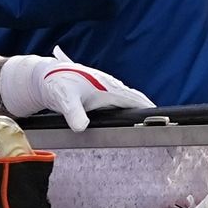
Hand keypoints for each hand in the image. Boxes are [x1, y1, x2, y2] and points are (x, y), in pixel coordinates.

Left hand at [22, 46, 153, 128]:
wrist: (44, 76)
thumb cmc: (56, 83)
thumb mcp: (64, 99)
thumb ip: (73, 113)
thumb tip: (81, 128)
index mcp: (108, 87)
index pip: (135, 98)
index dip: (149, 108)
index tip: (162, 120)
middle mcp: (110, 88)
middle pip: (134, 101)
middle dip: (147, 113)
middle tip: (161, 130)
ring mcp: (105, 92)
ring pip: (126, 104)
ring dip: (136, 113)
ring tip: (147, 130)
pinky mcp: (99, 97)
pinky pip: (117, 106)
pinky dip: (124, 114)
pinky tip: (124, 126)